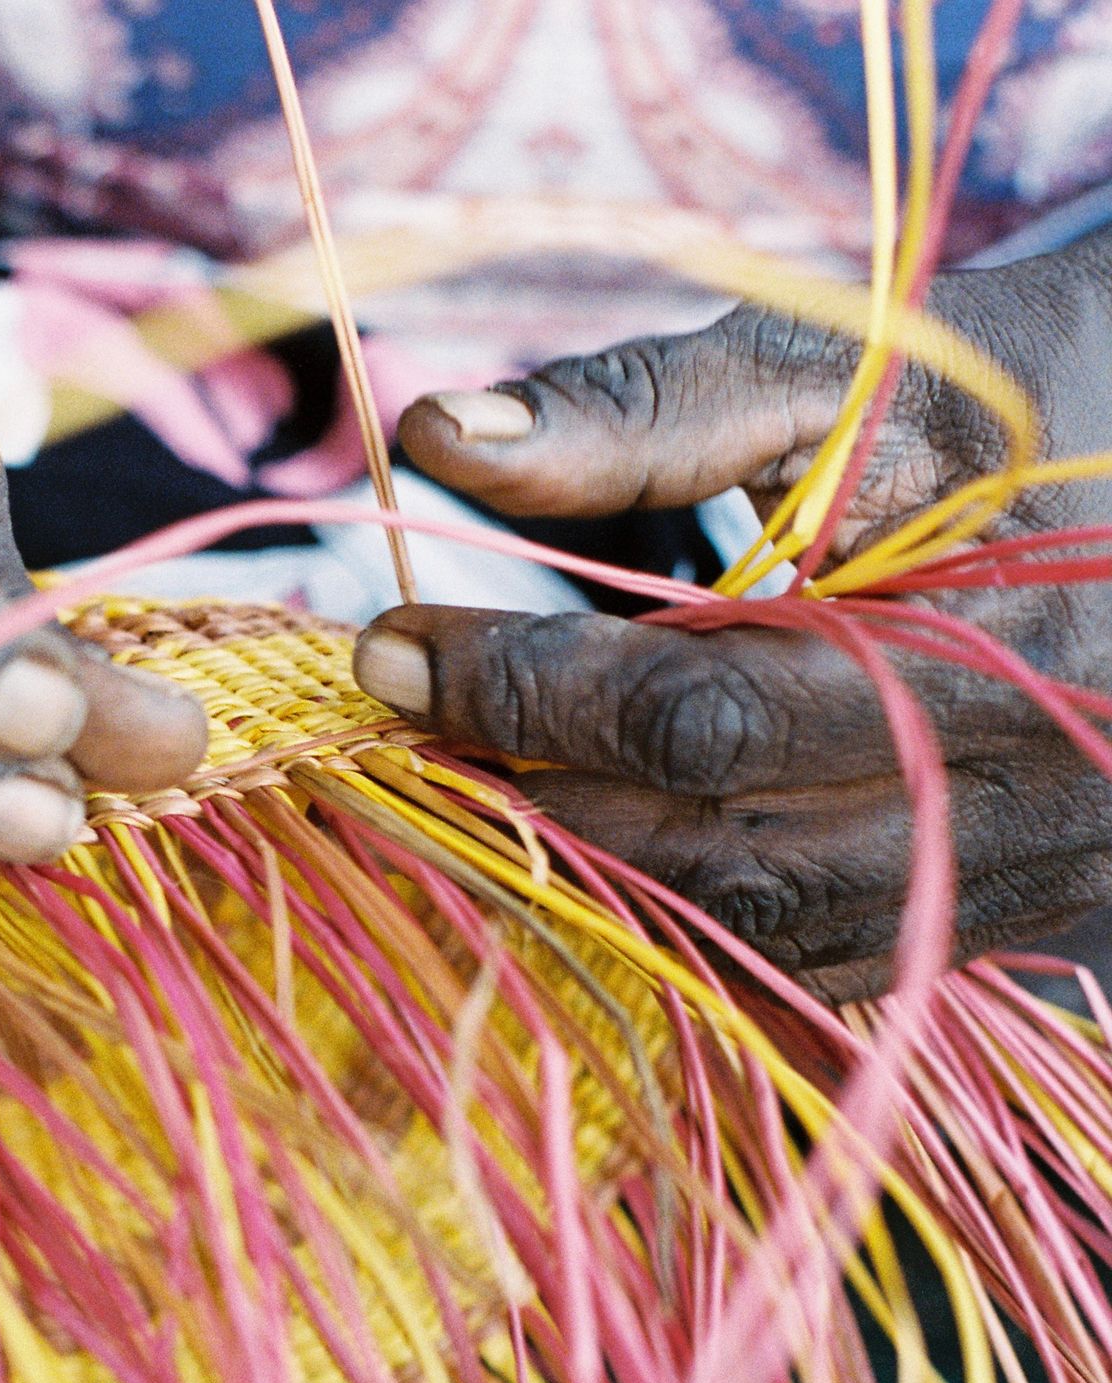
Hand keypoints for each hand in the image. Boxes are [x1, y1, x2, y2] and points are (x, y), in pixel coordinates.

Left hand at [353, 232, 1111, 1000]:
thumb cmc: (1047, 395)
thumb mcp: (871, 369)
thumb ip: (653, 406)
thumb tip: (440, 433)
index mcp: (991, 639)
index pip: (690, 706)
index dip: (515, 685)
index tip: (386, 644)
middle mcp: (1017, 785)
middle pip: (708, 837)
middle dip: (526, 781)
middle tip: (404, 720)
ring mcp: (1019, 873)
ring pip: (751, 928)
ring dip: (589, 865)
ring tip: (478, 777)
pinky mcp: (1008, 915)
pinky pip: (815, 965)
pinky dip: (688, 917)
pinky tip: (605, 845)